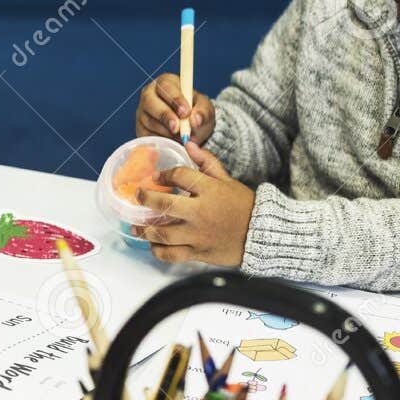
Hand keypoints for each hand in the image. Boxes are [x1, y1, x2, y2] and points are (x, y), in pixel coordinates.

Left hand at [131, 142, 254, 266]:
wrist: (263, 234)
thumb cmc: (243, 205)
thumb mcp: (228, 180)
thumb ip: (207, 162)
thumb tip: (189, 144)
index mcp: (210, 191)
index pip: (180, 176)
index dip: (164, 175)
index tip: (157, 178)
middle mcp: (200, 212)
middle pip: (164, 204)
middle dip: (145, 199)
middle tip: (138, 196)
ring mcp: (198, 234)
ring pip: (163, 233)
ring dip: (145, 230)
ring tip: (136, 226)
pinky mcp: (199, 253)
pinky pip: (172, 254)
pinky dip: (158, 251)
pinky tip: (153, 245)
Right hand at [136, 73, 215, 143]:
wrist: (190, 129)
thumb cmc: (195, 113)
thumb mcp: (205, 109)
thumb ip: (203, 112)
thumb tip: (195, 120)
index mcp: (165, 83)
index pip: (166, 87)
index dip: (175, 99)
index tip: (186, 112)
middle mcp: (149, 95)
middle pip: (150, 102)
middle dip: (165, 115)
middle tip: (178, 128)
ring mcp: (142, 112)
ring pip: (149, 121)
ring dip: (166, 131)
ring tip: (182, 137)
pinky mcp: (140, 128)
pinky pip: (146, 135)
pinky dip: (160, 140)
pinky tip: (173, 141)